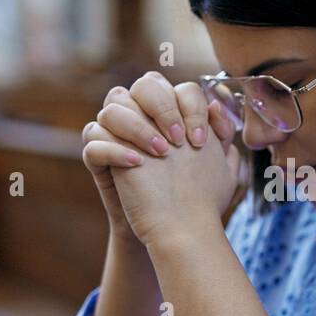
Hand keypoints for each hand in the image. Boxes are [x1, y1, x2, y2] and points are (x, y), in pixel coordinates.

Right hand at [82, 71, 236, 241]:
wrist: (173, 230)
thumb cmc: (194, 193)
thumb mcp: (219, 165)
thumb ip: (222, 134)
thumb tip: (217, 105)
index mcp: (170, 113)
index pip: (174, 86)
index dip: (190, 107)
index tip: (201, 140)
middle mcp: (142, 118)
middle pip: (142, 86)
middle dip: (162, 107)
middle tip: (178, 140)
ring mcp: (117, 136)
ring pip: (111, 108)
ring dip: (137, 126)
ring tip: (160, 152)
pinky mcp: (99, 160)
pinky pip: (92, 141)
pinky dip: (112, 149)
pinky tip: (137, 164)